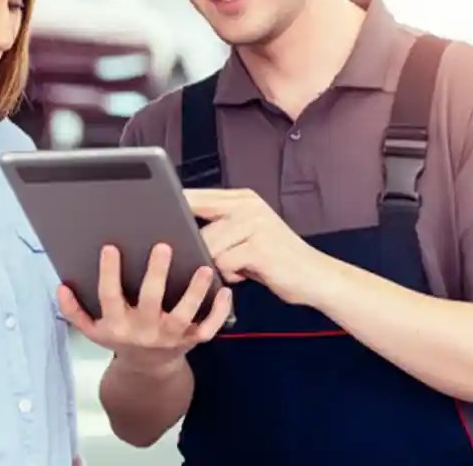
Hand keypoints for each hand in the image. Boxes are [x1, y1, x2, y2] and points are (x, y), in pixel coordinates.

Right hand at [57, 243, 232, 373]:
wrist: (147, 372)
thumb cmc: (120, 339)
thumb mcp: (93, 331)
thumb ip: (74, 310)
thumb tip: (60, 287)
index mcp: (118, 325)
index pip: (110, 297)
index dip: (109, 273)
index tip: (110, 247)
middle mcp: (144, 330)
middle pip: (150, 301)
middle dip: (156, 275)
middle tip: (163, 247)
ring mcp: (170, 336)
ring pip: (184, 314)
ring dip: (195, 291)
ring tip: (204, 267)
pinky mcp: (192, 340)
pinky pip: (209, 328)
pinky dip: (219, 312)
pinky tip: (225, 290)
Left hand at [186, 188, 327, 305]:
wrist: (316, 276)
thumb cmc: (274, 259)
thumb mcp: (247, 233)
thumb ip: (220, 225)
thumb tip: (177, 229)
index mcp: (243, 199)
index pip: (196, 197)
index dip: (173, 209)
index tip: (157, 220)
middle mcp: (248, 206)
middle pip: (197, 226)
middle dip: (198, 248)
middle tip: (220, 260)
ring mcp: (255, 224)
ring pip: (208, 246)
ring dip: (217, 265)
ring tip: (238, 267)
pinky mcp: (259, 247)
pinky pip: (223, 263)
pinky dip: (229, 275)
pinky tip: (245, 274)